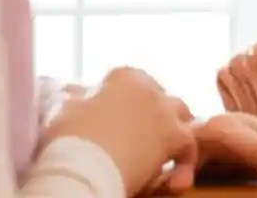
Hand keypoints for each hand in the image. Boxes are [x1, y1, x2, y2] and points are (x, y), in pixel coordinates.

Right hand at [40, 68, 196, 195]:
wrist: (80, 165)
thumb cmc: (67, 139)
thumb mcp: (66, 111)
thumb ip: (79, 99)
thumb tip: (75, 93)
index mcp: (124, 78)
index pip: (135, 81)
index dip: (128, 100)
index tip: (119, 115)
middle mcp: (150, 89)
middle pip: (163, 99)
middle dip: (157, 115)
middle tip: (146, 136)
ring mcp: (166, 111)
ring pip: (182, 118)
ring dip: (175, 134)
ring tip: (162, 154)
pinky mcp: (176, 137)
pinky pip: (189, 148)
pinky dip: (184, 162)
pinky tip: (175, 178)